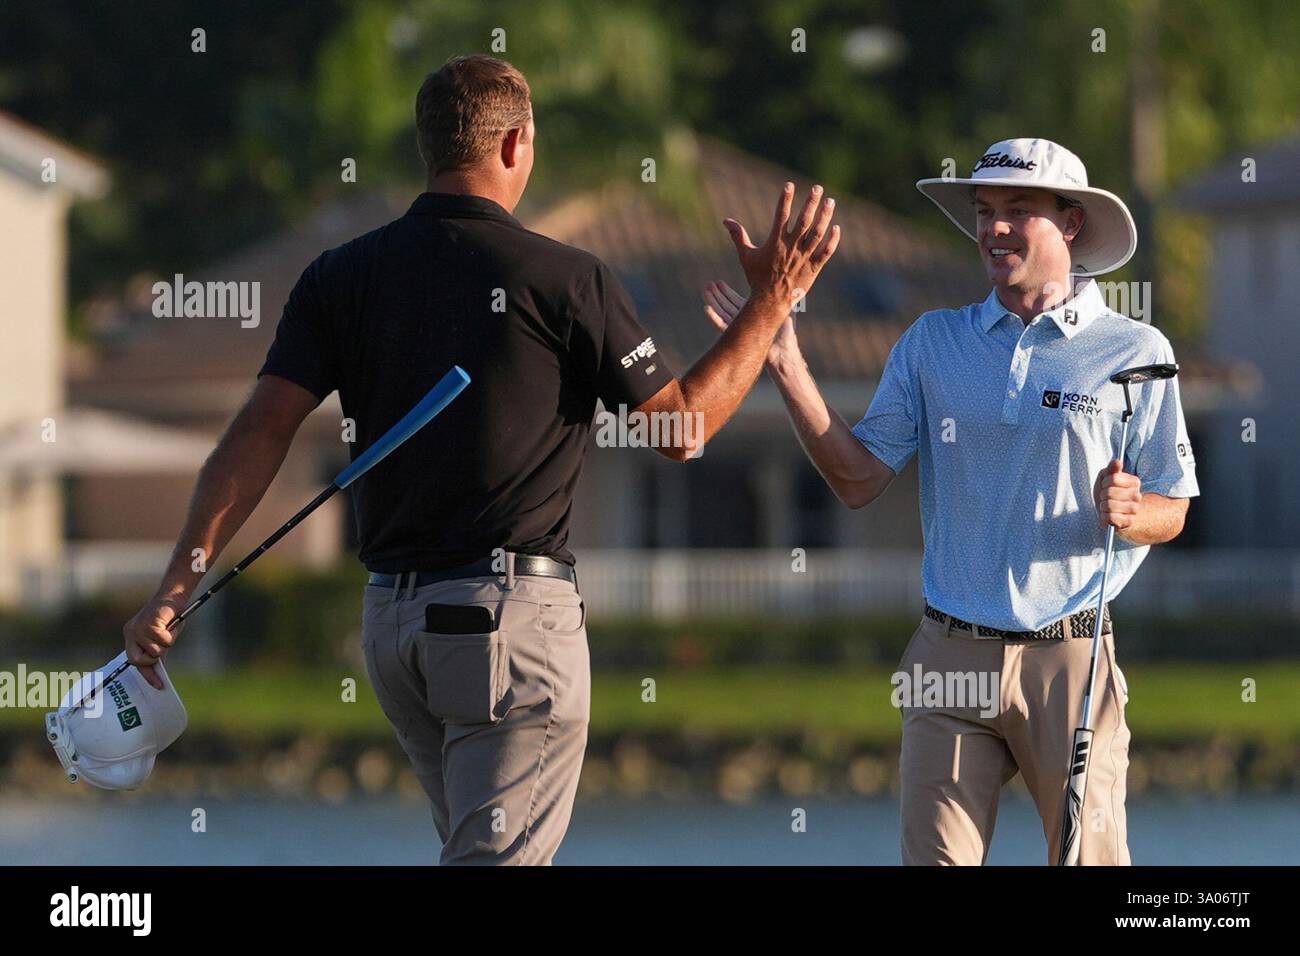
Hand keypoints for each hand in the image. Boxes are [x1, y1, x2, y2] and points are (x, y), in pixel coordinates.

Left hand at [123, 596, 186, 689]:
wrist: (173, 595)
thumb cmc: (170, 615)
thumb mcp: (162, 636)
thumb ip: (157, 649)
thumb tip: (158, 668)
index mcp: (131, 635)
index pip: (134, 660)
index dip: (147, 674)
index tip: (158, 685)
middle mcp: (131, 632)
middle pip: (137, 660)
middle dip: (153, 658)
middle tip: (164, 647)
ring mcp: (138, 629)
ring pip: (154, 652)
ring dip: (166, 643)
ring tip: (170, 630)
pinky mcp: (148, 625)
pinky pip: (163, 641)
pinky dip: (171, 635)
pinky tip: (171, 624)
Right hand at [703, 279, 796, 365]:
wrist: (784, 350)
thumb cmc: (787, 331)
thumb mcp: (784, 307)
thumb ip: (780, 296)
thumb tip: (782, 282)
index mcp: (754, 311)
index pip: (737, 300)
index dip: (727, 292)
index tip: (719, 283)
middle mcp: (745, 319)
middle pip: (727, 304)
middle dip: (718, 295)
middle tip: (709, 285)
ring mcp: (740, 328)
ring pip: (723, 312)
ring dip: (714, 302)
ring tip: (705, 291)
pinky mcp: (737, 337)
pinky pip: (723, 326)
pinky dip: (714, 318)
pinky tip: (706, 308)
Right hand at [723, 183, 838, 308]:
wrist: (770, 303)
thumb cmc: (757, 279)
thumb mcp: (746, 256)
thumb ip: (738, 236)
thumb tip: (726, 221)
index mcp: (776, 243)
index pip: (781, 215)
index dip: (785, 199)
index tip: (790, 184)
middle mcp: (792, 248)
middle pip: (804, 221)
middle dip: (811, 203)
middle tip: (818, 188)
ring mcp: (804, 257)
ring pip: (818, 233)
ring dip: (825, 216)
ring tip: (830, 202)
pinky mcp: (814, 268)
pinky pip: (826, 252)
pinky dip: (833, 240)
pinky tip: (836, 228)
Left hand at [1094, 460, 1142, 531]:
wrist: (1111, 513)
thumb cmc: (1108, 493)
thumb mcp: (1106, 478)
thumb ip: (1111, 469)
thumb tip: (1116, 461)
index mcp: (1134, 482)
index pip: (1113, 478)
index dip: (1104, 482)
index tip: (1105, 485)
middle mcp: (1137, 495)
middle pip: (1109, 492)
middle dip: (1102, 495)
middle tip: (1105, 498)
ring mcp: (1134, 509)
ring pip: (1110, 505)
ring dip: (1103, 506)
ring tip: (1106, 507)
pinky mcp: (1129, 522)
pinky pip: (1111, 518)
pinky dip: (1104, 517)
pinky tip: (1107, 515)